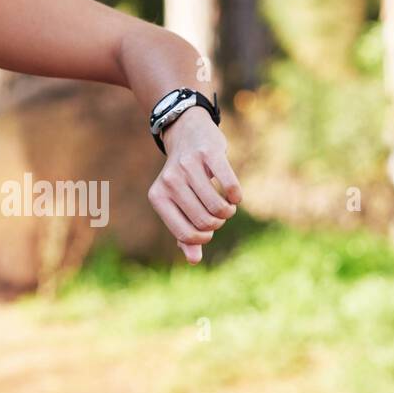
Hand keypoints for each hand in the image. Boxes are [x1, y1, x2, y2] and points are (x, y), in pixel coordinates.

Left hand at [146, 106, 241, 262]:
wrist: (186, 132)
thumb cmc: (183, 176)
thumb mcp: (178, 202)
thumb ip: (184, 232)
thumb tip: (194, 260)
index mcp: (158, 197)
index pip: (185, 234)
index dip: (203, 238)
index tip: (209, 231)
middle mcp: (170, 182)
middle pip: (204, 222)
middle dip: (217, 223)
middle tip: (219, 214)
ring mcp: (188, 166)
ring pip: (217, 207)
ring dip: (228, 211)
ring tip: (227, 206)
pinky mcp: (208, 152)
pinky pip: (229, 186)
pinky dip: (236, 195)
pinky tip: (234, 195)